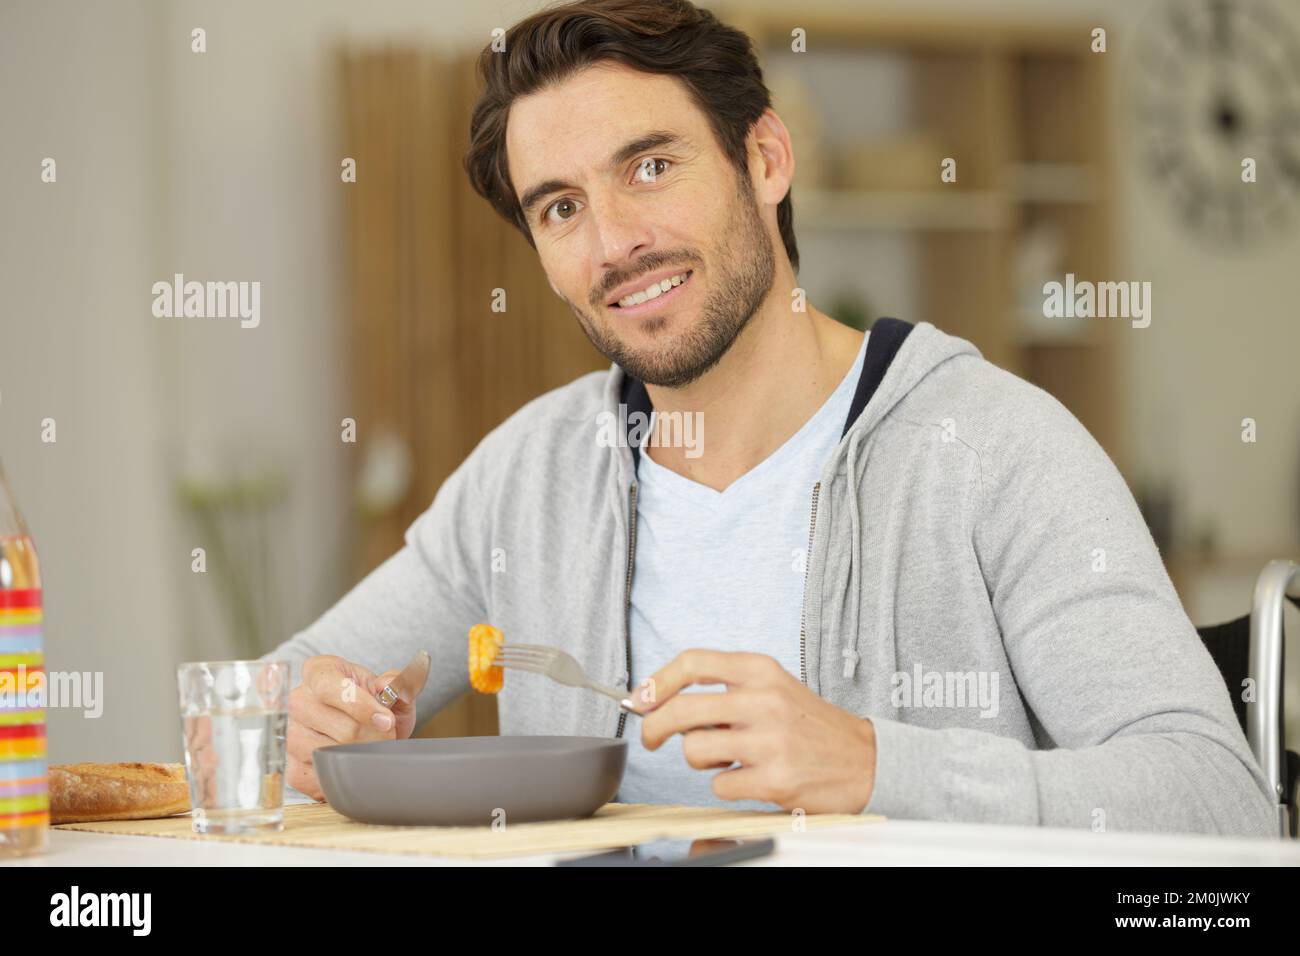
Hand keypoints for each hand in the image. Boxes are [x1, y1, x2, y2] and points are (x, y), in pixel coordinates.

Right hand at [286, 651, 429, 800]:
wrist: (365, 725)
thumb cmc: (374, 701)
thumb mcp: (391, 687)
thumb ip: (396, 682)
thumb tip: (388, 684)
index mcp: (319, 671)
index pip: (328, 688)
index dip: (360, 706)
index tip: (386, 721)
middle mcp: (298, 701)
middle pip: (339, 727)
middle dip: (373, 736)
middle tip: (387, 735)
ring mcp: (291, 735)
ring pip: (331, 755)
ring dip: (361, 756)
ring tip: (372, 746)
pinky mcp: (292, 767)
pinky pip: (320, 778)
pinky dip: (345, 775)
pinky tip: (355, 762)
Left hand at [624, 650, 876, 813]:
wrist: (864, 760)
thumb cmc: (808, 725)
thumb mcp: (772, 689)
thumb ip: (724, 691)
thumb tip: (658, 701)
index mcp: (761, 670)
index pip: (694, 662)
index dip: (657, 681)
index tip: (640, 700)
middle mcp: (765, 700)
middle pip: (682, 710)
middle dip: (654, 728)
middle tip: (652, 739)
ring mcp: (770, 740)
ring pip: (694, 750)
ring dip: (702, 760)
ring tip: (730, 758)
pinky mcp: (775, 778)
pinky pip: (719, 785)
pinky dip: (727, 786)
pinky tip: (753, 778)